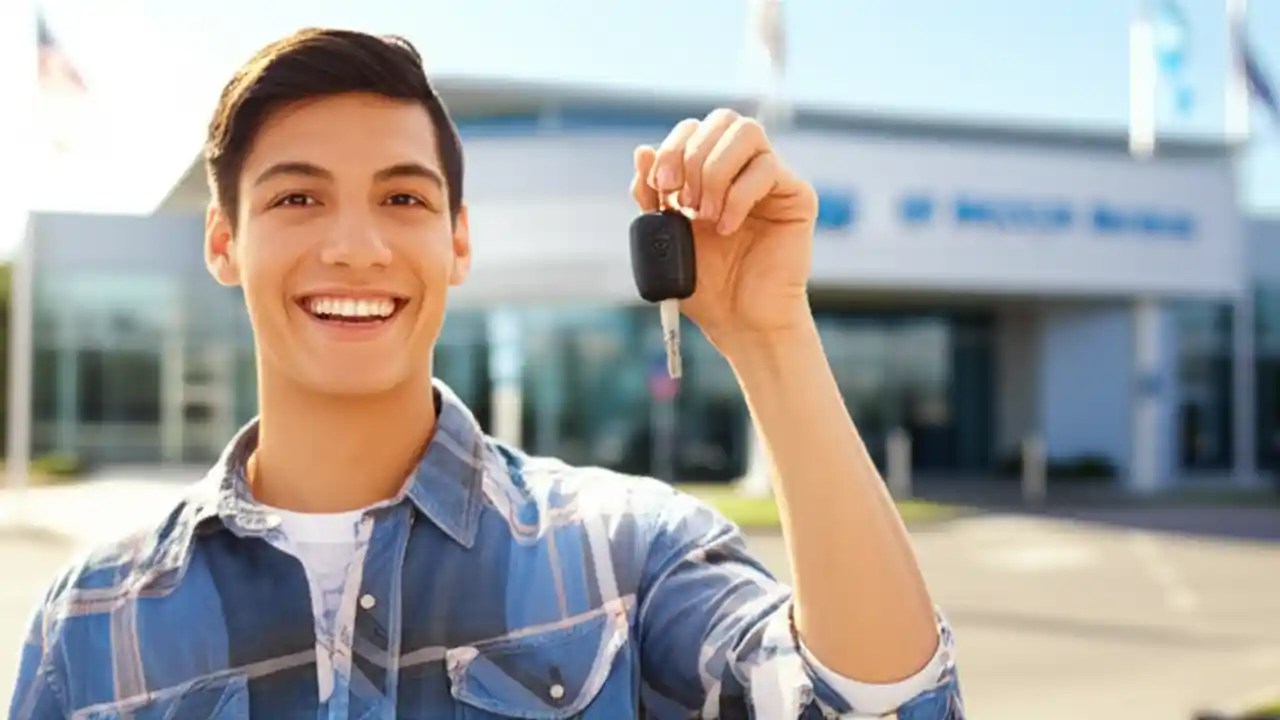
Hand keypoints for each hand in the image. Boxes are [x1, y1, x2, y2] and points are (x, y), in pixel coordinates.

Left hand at [630, 109, 818, 353]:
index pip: (694, 128)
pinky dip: (738, 196)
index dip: (674, 147)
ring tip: (706, 214)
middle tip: (683, 201)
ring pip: (747, 133)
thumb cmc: (705, 283)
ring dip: (715, 172)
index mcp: (710, 171)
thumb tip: (643, 150)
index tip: (662, 187)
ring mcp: (771, 179)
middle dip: (692, 155)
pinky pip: (768, 168)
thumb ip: (651, 195)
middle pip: (723, 118)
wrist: (737, 320)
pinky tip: (727, 228)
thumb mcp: (664, 234)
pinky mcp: (797, 195)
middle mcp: (742, 168)